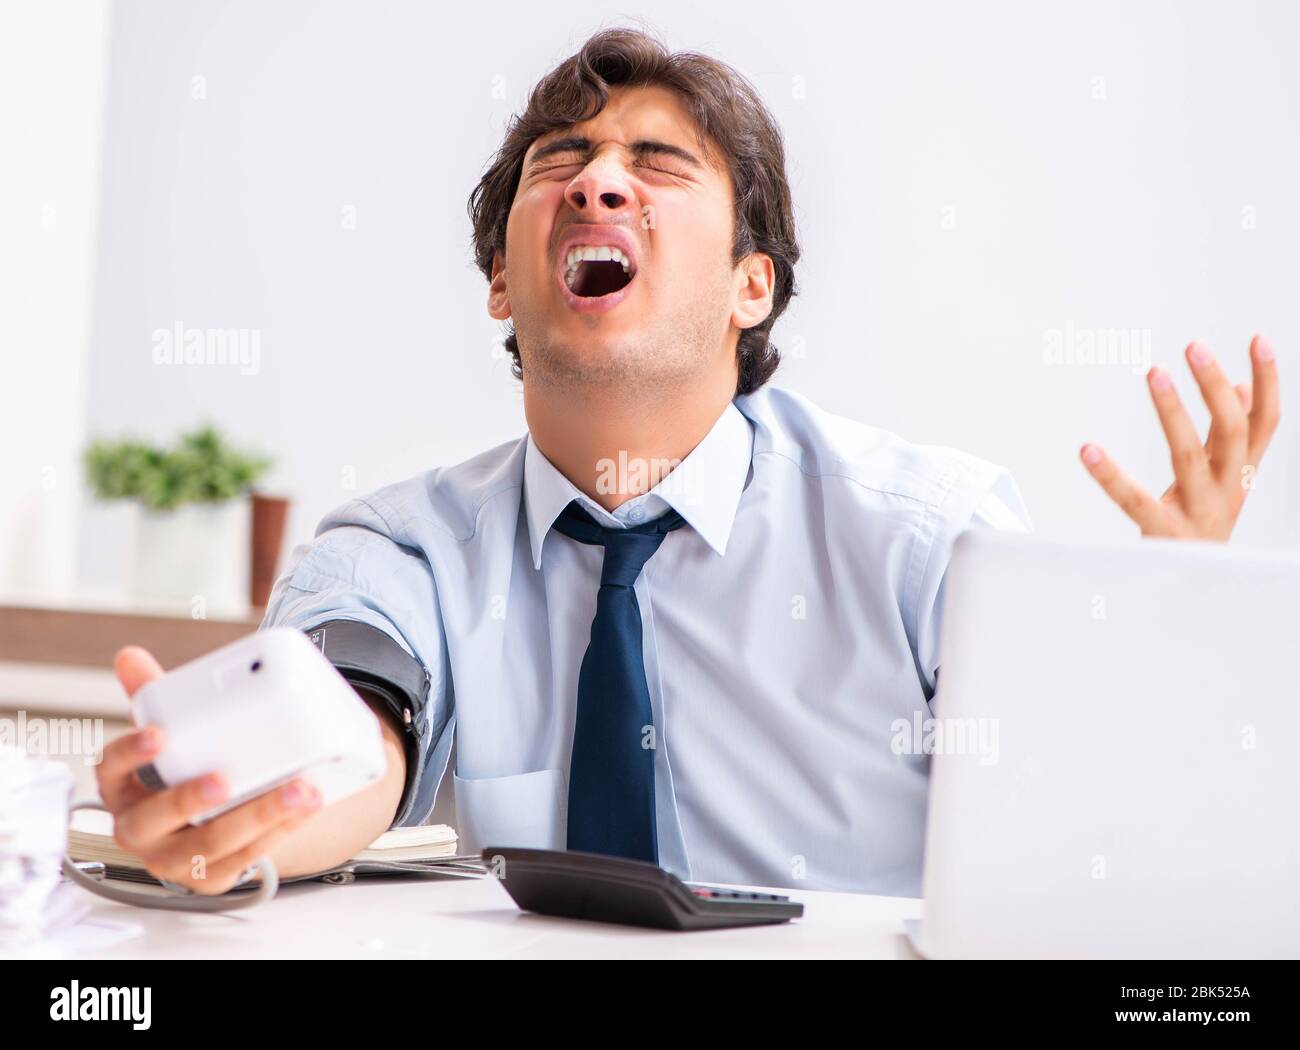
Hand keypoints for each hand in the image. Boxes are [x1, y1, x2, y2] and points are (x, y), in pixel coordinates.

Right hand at [97, 646, 323, 894]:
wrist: (206, 818)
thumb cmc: (181, 769)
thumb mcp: (168, 733)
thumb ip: (154, 695)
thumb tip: (130, 656)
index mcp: (121, 787)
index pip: (110, 768)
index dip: (131, 753)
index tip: (159, 733)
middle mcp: (139, 827)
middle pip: (156, 819)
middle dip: (189, 799)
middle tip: (223, 779)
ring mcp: (173, 858)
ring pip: (211, 843)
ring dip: (257, 816)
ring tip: (296, 789)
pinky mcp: (210, 877)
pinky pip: (245, 858)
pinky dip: (279, 831)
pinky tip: (305, 807)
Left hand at [1080, 335, 1279, 540]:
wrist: (1192, 593)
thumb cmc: (1202, 525)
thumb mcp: (1222, 480)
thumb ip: (1230, 439)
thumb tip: (1239, 388)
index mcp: (1241, 474)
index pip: (1266, 421)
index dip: (1269, 381)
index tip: (1259, 338)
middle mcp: (1227, 490)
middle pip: (1233, 431)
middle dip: (1215, 386)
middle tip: (1194, 347)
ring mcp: (1197, 512)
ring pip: (1189, 455)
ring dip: (1173, 411)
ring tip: (1155, 372)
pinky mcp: (1162, 534)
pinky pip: (1133, 500)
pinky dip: (1110, 474)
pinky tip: (1087, 449)